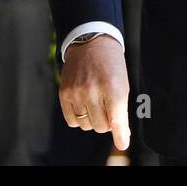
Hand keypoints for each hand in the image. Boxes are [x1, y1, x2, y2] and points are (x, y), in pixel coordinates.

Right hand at [58, 35, 130, 149]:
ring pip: (86, 125)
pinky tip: (84, 105)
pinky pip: (72, 121)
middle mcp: (94, 91)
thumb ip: (121, 111)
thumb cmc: (111, 65)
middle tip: (108, 108)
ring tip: (96, 102)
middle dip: (107, 122)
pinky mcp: (64, 93)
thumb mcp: (123, 84)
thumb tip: (122, 137)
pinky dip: (79, 118)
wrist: (91, 42)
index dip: (120, 136)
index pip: (117, 121)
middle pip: (101, 127)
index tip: (122, 143)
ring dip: (93, 119)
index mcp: (113, 88)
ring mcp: (77, 93)